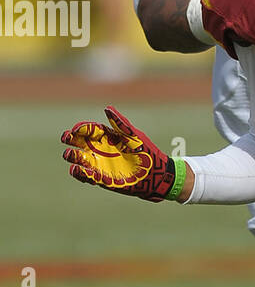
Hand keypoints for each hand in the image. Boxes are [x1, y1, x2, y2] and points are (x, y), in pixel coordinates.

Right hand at [61, 107, 179, 201]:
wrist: (156, 174)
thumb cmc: (147, 152)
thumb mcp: (134, 136)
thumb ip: (121, 124)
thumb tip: (107, 108)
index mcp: (107, 136)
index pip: (89, 129)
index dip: (81, 128)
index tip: (76, 129)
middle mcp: (100, 149)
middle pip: (79, 142)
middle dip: (70, 139)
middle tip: (66, 138)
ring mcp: (99, 164)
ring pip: (79, 159)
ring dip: (72, 156)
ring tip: (69, 155)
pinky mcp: (100, 178)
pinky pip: (86, 175)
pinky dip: (79, 173)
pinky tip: (76, 169)